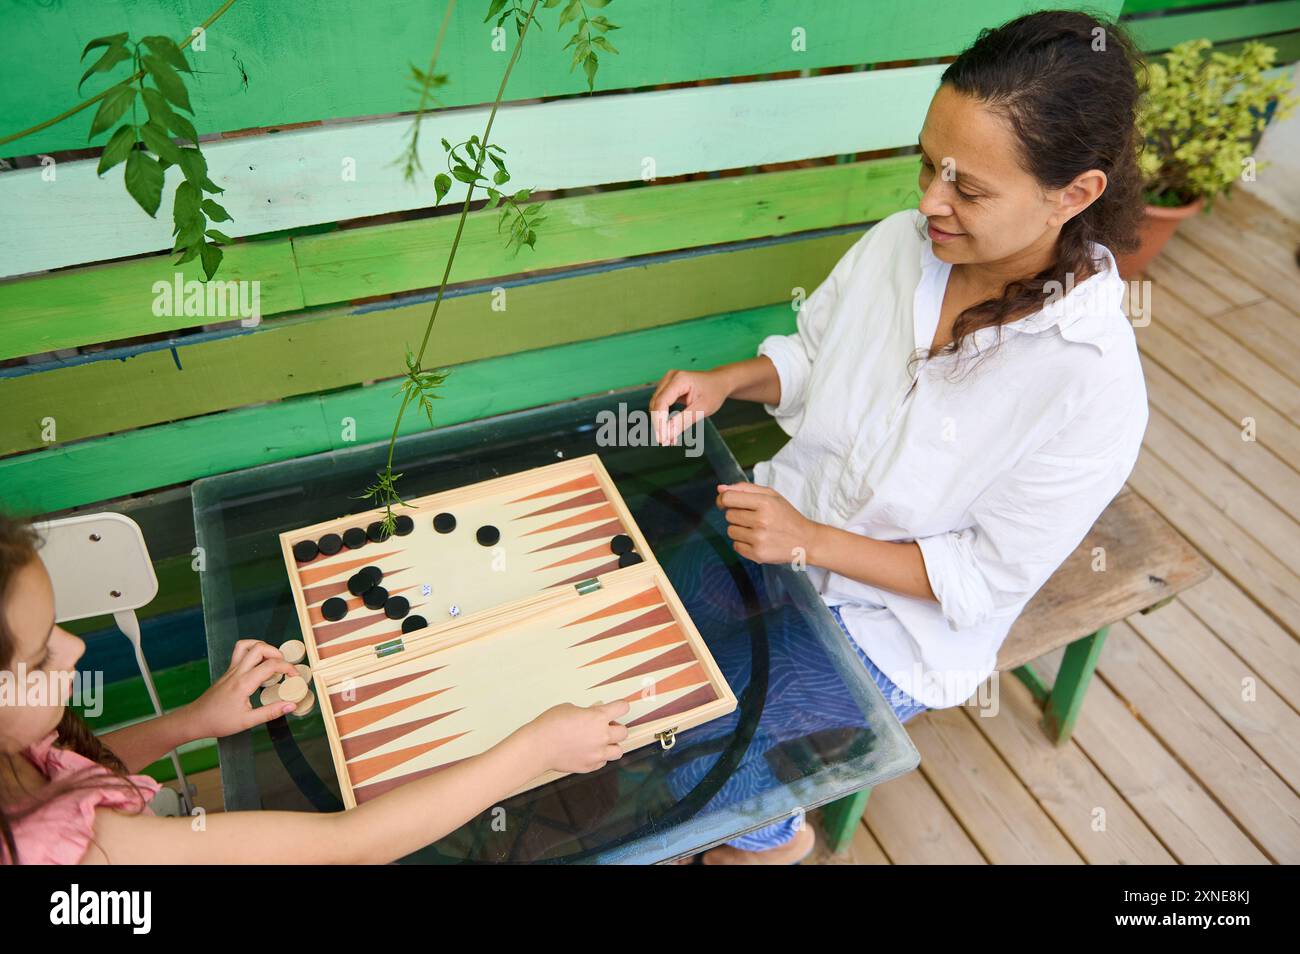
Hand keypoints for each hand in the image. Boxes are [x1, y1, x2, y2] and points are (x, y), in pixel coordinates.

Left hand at [184, 639, 300, 737]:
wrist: (194, 720)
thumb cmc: (218, 722)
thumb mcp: (247, 722)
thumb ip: (271, 712)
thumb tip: (291, 705)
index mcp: (243, 683)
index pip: (270, 665)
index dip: (287, 668)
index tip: (295, 677)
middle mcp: (237, 672)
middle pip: (259, 648)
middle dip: (277, 653)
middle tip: (284, 667)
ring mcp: (231, 670)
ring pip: (247, 645)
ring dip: (263, 647)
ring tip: (272, 660)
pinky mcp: (228, 671)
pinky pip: (240, 652)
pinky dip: (253, 652)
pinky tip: (259, 665)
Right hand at [520, 701, 630, 774]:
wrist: (538, 746)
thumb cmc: (550, 724)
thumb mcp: (569, 708)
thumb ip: (586, 712)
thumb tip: (591, 715)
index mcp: (598, 717)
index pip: (622, 708)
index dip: (621, 706)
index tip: (618, 707)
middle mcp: (602, 736)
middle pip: (624, 732)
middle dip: (616, 728)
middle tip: (605, 727)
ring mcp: (597, 753)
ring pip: (618, 751)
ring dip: (612, 745)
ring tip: (600, 743)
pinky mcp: (590, 766)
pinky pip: (603, 762)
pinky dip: (599, 757)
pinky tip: (588, 752)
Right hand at [648, 368, 730, 445]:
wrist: (719, 382)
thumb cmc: (714, 392)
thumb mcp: (702, 408)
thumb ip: (684, 421)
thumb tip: (668, 435)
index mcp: (679, 379)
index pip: (662, 402)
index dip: (659, 421)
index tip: (661, 439)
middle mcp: (670, 378)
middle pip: (656, 403)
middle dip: (659, 424)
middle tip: (664, 442)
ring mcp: (667, 381)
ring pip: (656, 405)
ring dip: (660, 423)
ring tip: (668, 440)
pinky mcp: (667, 388)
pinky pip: (661, 404)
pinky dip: (664, 418)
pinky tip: (669, 432)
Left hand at [716, 481, 820, 565]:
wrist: (806, 541)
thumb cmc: (787, 516)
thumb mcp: (771, 496)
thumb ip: (745, 488)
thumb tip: (720, 488)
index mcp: (765, 503)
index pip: (728, 498)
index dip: (723, 499)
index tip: (725, 502)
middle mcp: (761, 521)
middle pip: (729, 515)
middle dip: (737, 515)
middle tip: (753, 517)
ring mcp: (759, 539)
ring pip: (730, 531)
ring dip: (739, 530)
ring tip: (757, 530)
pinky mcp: (758, 554)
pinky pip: (735, 546)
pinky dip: (743, 544)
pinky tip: (757, 540)